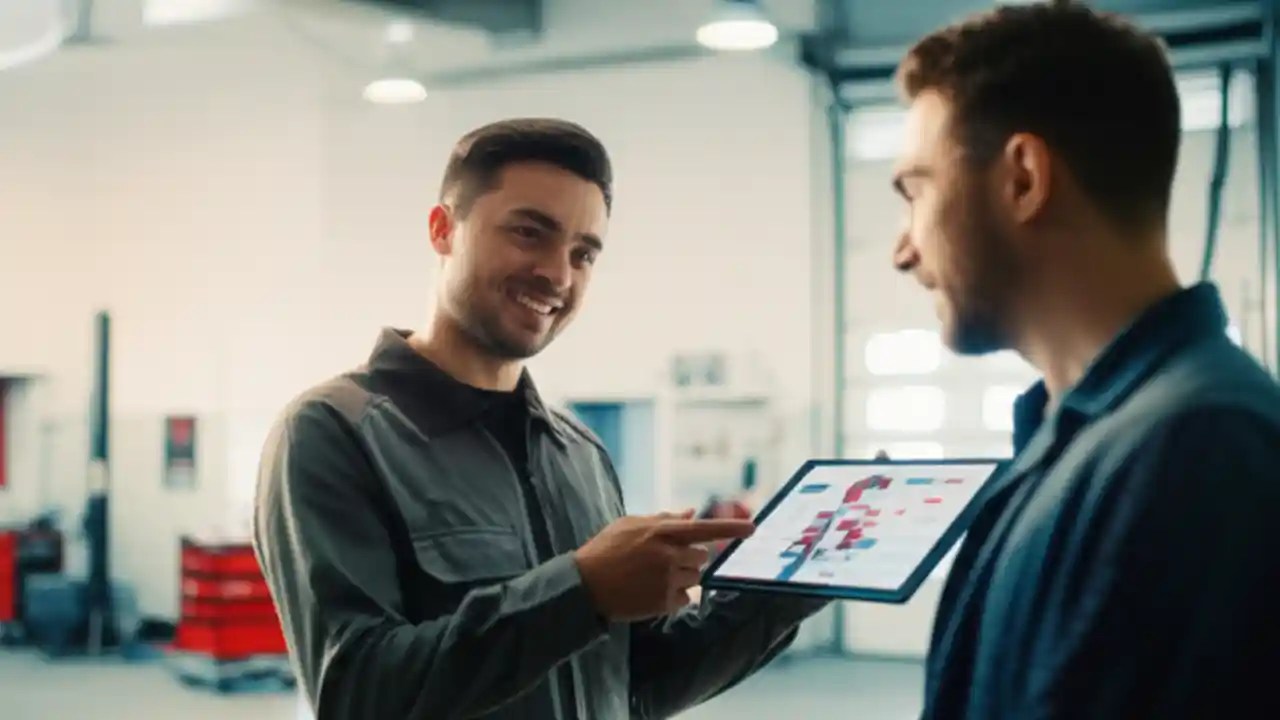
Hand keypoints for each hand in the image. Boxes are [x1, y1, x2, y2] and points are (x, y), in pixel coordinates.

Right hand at [574, 510, 754, 620]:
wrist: (584, 585)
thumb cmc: (606, 550)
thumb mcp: (630, 524)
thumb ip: (663, 518)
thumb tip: (691, 512)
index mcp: (660, 532)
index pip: (703, 528)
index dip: (731, 530)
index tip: (753, 529)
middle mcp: (668, 555)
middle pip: (700, 556)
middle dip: (687, 557)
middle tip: (661, 560)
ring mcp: (667, 580)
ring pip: (695, 578)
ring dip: (681, 577)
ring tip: (652, 576)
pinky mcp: (664, 602)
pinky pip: (684, 598)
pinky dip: (673, 596)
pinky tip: (650, 591)